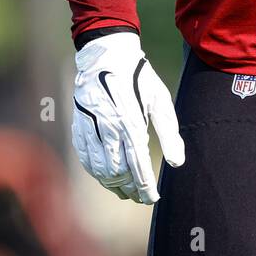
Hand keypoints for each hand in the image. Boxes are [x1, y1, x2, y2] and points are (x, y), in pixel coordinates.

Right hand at [71, 32, 184, 202]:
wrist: (105, 56)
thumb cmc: (139, 78)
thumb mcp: (159, 100)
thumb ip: (169, 132)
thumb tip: (177, 162)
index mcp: (131, 123)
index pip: (138, 166)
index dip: (145, 187)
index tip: (153, 198)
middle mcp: (108, 129)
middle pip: (118, 173)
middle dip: (130, 189)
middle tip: (141, 197)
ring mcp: (90, 129)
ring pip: (100, 170)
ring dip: (113, 185)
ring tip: (126, 192)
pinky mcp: (78, 127)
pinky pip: (85, 159)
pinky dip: (96, 173)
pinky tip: (106, 177)